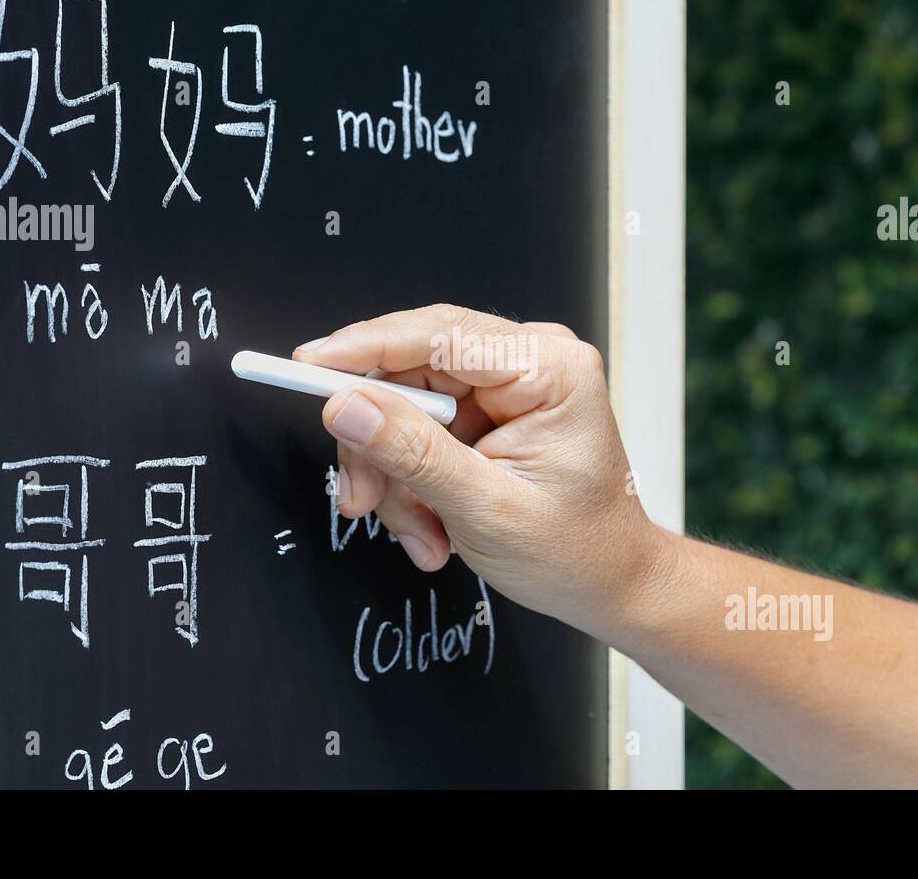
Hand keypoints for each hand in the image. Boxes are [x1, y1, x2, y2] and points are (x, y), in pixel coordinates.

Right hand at [293, 304, 666, 633]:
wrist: (608, 582)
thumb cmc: (575, 551)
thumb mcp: (486, 510)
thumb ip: (413, 454)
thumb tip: (347, 406)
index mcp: (549, 368)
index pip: (438, 334)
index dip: (365, 348)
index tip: (309, 367)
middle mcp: (529, 361)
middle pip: (410, 371)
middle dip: (380, 444)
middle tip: (362, 501)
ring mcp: (507, 383)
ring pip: (404, 406)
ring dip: (396, 477)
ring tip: (421, 534)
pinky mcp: (488, 408)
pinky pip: (419, 429)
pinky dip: (411, 481)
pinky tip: (433, 525)